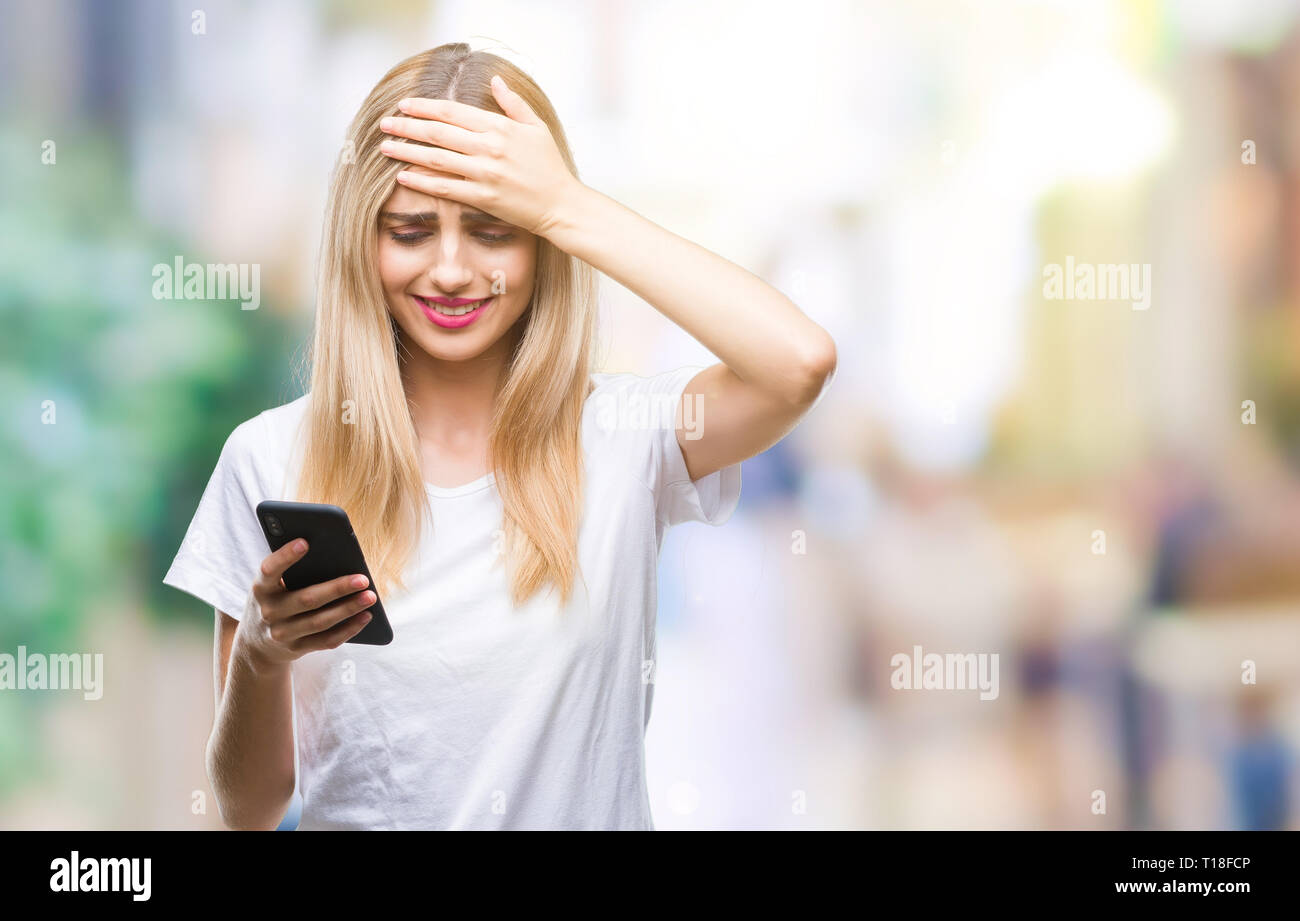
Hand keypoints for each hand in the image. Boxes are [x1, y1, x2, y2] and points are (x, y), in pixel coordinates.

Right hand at [237, 539, 375, 668]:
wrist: (256, 645)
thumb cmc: (274, 600)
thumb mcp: (272, 585)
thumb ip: (292, 571)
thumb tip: (334, 554)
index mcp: (261, 588)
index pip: (269, 570)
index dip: (285, 556)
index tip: (305, 542)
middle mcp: (268, 612)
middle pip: (306, 599)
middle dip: (337, 589)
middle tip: (363, 579)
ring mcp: (282, 634)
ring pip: (320, 622)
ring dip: (348, 609)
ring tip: (370, 597)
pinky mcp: (296, 649)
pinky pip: (326, 641)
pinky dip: (349, 629)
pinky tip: (366, 616)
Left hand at [377, 74, 583, 237]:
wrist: (561, 205)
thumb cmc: (550, 166)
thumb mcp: (536, 127)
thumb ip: (513, 104)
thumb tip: (494, 81)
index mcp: (500, 127)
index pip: (453, 112)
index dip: (425, 107)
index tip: (405, 105)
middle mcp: (489, 148)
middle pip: (438, 133)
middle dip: (407, 127)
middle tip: (385, 124)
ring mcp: (484, 174)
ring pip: (436, 159)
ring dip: (407, 152)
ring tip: (385, 147)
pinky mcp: (482, 198)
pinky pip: (445, 188)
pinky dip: (422, 182)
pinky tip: (404, 176)